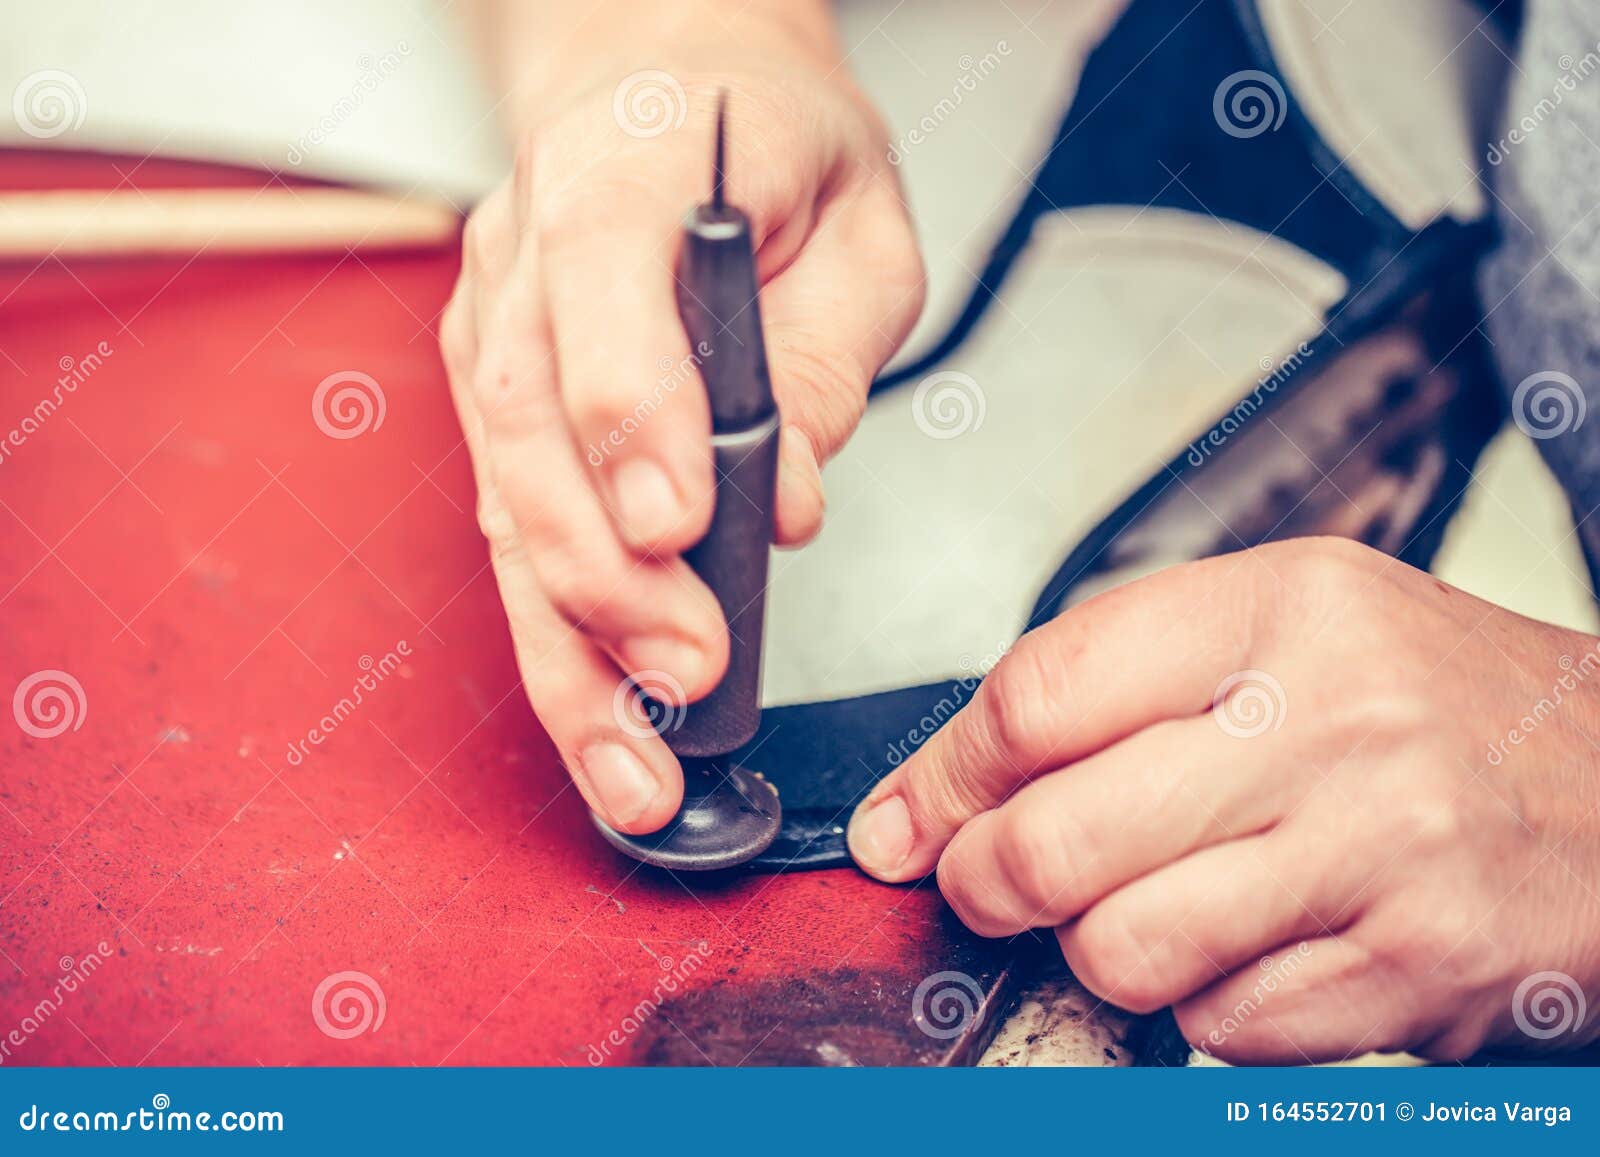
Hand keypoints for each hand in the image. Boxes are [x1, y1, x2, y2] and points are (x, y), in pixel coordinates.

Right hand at [440, 12, 923, 833]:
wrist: (659, 78)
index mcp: (622, 172)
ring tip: (634, 767)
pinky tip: (600, 720)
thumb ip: (822, 358)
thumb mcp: (857, 218)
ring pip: (503, 508)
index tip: (682, 530)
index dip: (634, 420)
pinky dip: (556, 635)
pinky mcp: (493, 398)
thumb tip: (783, 509)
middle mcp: (527, 259)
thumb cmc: (765, 136)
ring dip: (567, 649)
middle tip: (687, 681)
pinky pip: (511, 530)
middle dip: (607, 580)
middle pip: (531, 434)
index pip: (601, 296)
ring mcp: (494, 334)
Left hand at [847, 536, 1599, 1061]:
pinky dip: (1207, 1007)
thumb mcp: (1285, 633)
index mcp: (1278, 608)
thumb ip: (1115, 692)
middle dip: (987, 883)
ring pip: (1125, 947)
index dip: (945, 776)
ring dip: (1100, 950)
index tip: (910, 821)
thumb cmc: (1439, 703)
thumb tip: (936, 798)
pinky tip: (1256, 953)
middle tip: (990, 886)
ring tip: (1149, 913)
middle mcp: (1330, 718)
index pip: (1038, 695)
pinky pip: (1225, 1025)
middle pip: (1057, 837)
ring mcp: (1378, 849)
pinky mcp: (1418, 967)